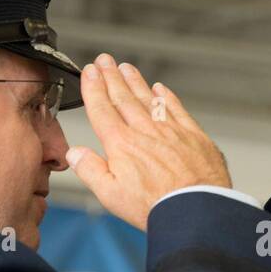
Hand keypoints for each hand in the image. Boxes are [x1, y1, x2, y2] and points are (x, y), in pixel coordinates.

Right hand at [67, 53, 231, 230]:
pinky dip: (167, 97)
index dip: (94, 88)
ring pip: (149, 99)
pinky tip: (161, 89)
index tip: (89, 72)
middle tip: (104, 61)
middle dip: (111, 77)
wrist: (196, 210)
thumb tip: (75, 153)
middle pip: (124, 98)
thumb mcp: (110, 195)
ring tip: (126, 68)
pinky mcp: (193, 136)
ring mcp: (171, 131)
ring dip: (136, 82)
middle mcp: (145, 131)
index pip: (102, 109)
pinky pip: (177, 109)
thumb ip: (90, 170)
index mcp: (122, 144)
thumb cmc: (155, 208)